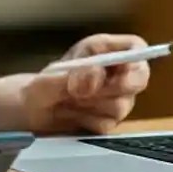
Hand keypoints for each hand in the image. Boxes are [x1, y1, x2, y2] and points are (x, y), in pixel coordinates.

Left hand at [20, 34, 151, 135]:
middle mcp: (116, 73)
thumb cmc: (43, 85)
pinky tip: (73, 114)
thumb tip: (97, 75)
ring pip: (122, 105)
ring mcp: (116, 98)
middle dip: (115, 88)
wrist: (32, 113)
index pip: (136, 47)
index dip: (135, 58)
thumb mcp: (52, 76)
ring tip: (69, 100)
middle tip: (85, 91)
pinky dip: (88, 121)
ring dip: (92, 106)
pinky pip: (108, 124)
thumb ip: (74, 74)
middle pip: (139, 78)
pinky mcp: (110, 120)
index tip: (120, 71)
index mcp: (104, 51)